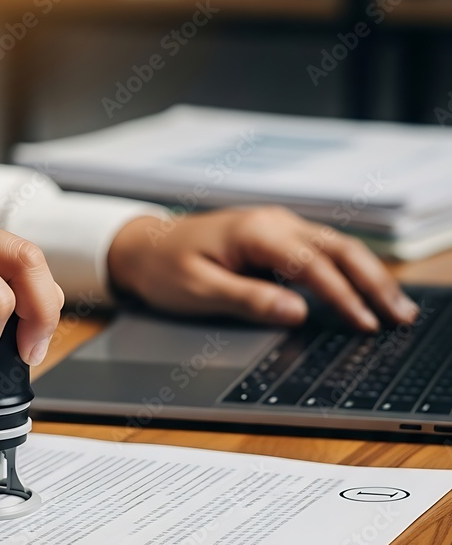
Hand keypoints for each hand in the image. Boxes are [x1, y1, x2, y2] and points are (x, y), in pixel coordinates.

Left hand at [107, 206, 417, 329]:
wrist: (144, 246)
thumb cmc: (166, 269)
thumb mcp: (199, 291)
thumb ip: (249, 300)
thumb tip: (297, 313)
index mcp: (255, 232)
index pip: (313, 264)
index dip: (343, 296)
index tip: (365, 323)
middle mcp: (274, 222)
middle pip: (338, 248)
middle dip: (373, 282)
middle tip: (401, 315)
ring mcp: (278, 225)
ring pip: (337, 246)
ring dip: (368, 275)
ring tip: (397, 306)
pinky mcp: (277, 236)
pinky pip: (323, 250)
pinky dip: (349, 269)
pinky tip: (365, 290)